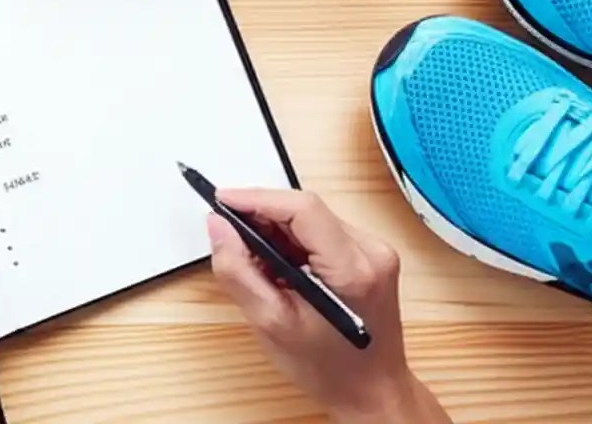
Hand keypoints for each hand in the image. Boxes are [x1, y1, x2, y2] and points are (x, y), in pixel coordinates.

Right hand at [206, 189, 449, 423]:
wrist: (372, 391)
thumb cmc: (330, 368)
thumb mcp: (271, 324)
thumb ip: (239, 271)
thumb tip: (218, 228)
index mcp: (352, 271)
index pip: (303, 209)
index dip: (257, 198)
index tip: (223, 201)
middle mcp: (371, 253)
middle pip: (306, 210)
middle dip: (262, 216)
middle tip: (229, 234)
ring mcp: (373, 252)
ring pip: (311, 219)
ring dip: (276, 230)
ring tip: (254, 261)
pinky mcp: (368, 255)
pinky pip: (321, 232)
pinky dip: (292, 241)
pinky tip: (278, 267)